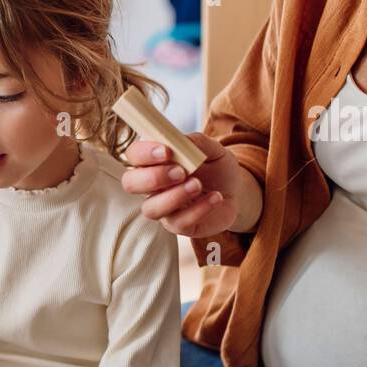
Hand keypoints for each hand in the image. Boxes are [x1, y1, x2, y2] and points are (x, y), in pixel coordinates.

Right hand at [120, 133, 259, 236]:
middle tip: (181, 172)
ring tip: (198, 185)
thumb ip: (198, 142)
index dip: (144, 153)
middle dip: (153, 177)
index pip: (134, 154)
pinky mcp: (178, 225)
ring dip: (174, 196)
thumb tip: (183, 140)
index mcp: (155, 161)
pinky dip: (199, 209)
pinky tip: (215, 197)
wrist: (235, 193)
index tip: (166, 151)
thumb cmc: (217, 170)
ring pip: (151, 209)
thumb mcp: (214, 150)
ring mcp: (163, 207)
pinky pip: (179, 222)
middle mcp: (152, 186)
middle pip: (130, 184)